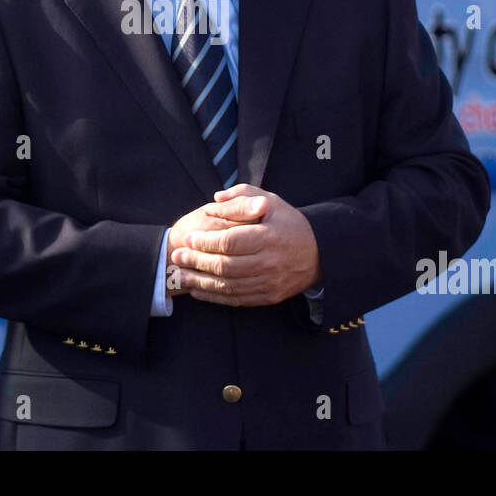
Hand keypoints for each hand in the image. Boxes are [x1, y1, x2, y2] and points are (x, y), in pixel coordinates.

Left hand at [170, 183, 321, 306]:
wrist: (318, 253)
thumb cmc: (288, 223)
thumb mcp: (271, 201)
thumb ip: (243, 195)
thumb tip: (217, 199)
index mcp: (269, 236)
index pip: (230, 242)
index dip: (205, 241)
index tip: (187, 238)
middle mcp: (269, 262)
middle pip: (225, 266)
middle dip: (196, 262)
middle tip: (177, 256)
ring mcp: (269, 282)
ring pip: (228, 286)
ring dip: (200, 282)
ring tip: (180, 275)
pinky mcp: (268, 297)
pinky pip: (236, 299)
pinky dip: (214, 297)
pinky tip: (198, 290)